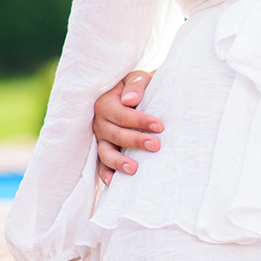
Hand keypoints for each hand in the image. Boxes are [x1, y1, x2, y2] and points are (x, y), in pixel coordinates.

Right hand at [92, 70, 160, 184]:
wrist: (132, 93)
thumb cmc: (137, 86)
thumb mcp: (137, 78)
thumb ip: (136, 86)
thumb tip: (129, 100)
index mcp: (105, 102)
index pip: (122, 115)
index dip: (140, 121)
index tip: (160, 126)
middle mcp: (99, 121)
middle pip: (116, 134)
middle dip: (136, 141)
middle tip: (156, 146)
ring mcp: (100, 137)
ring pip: (105, 152)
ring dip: (118, 162)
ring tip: (134, 169)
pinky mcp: (102, 149)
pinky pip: (100, 164)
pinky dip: (105, 173)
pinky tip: (114, 182)